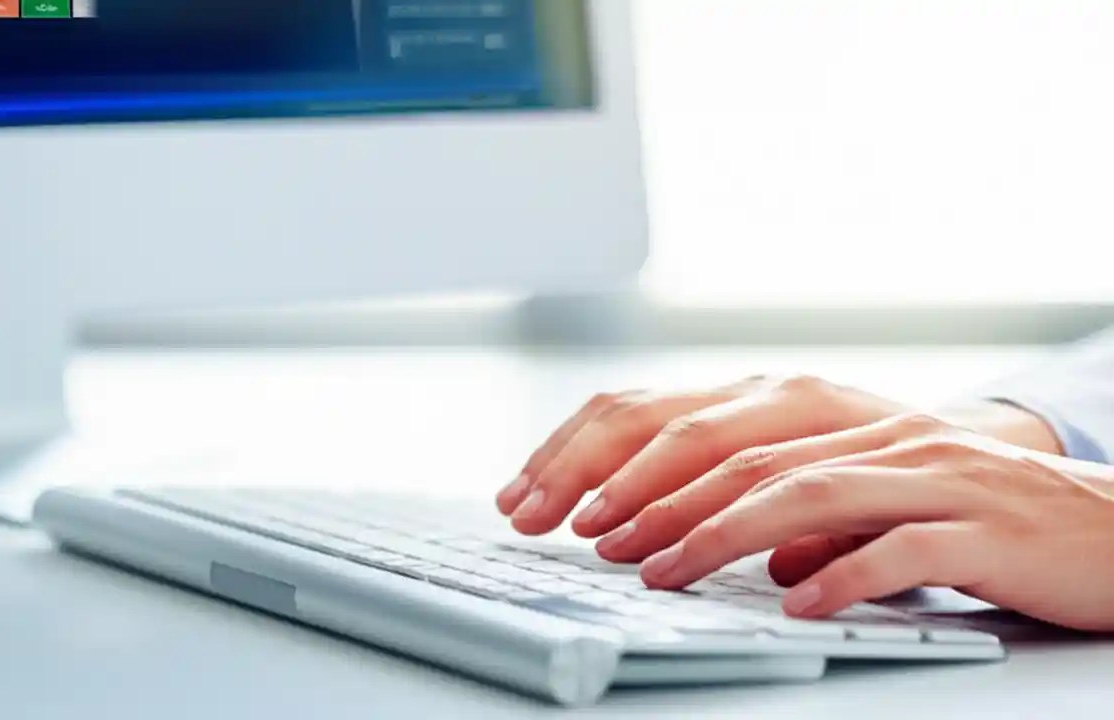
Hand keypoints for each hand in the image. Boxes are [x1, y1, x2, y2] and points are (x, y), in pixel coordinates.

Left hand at [497, 375, 1059, 539]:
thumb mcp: (866, 502)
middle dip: (639, 488)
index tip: (545, 498)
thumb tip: (755, 560)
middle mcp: (864, 425)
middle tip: (582, 536)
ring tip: (655, 569)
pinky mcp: (982, 521)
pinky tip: (792, 603)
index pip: (686, 415)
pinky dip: (840, 572)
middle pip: (725, 442)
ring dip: (713, 531)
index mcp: (822, 411)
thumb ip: (804, 514)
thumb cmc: (975, 511)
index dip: (608, 452)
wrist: (1108, 523)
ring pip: (799, 487)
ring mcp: (924, 467)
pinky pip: (898, 543)